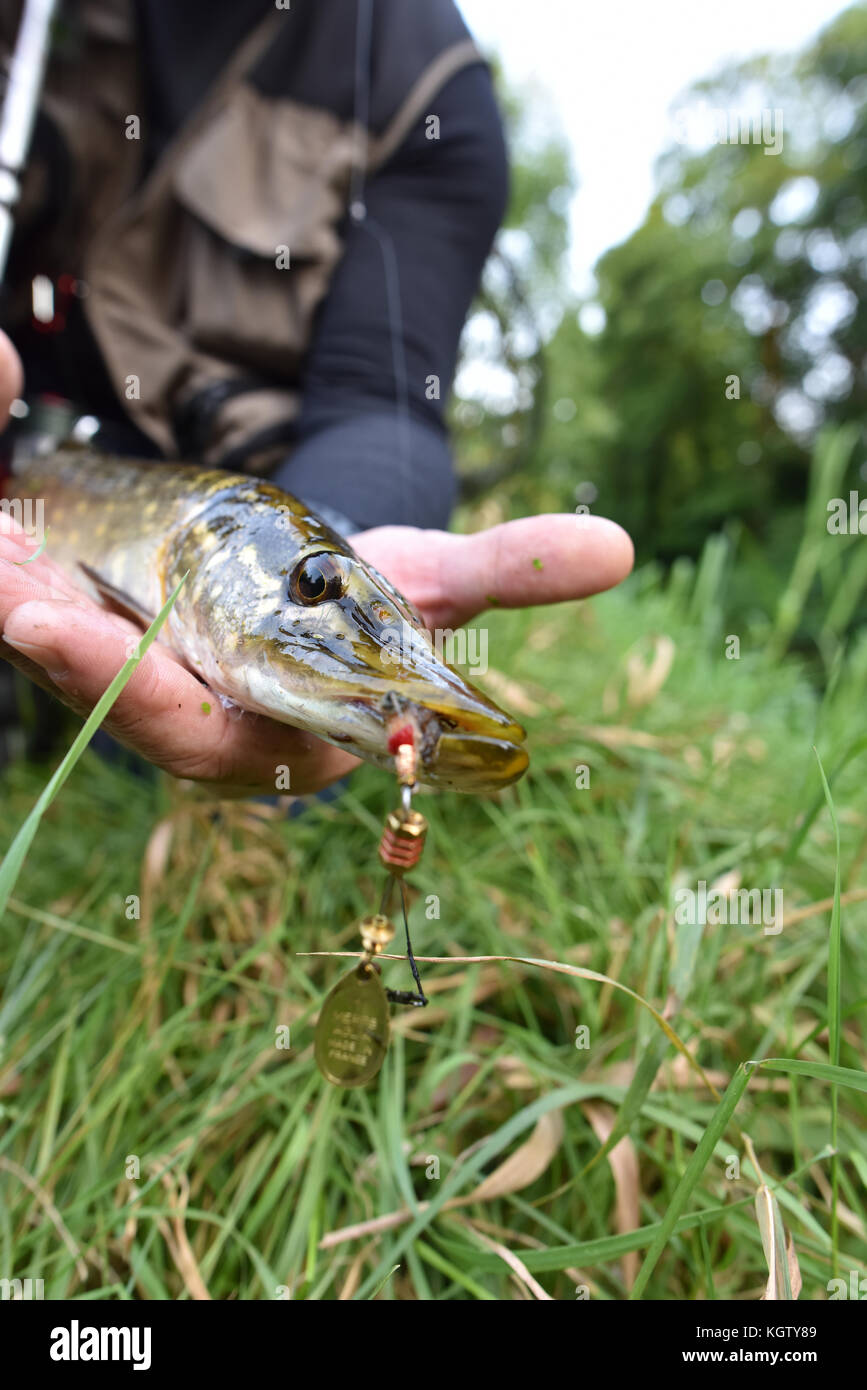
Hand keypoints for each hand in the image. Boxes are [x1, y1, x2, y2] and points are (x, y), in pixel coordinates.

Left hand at [0, 513, 632, 794]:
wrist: (322, 604)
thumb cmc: (379, 613)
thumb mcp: (434, 583)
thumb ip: (513, 572)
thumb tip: (621, 545)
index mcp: (277, 739)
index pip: (205, 736)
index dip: (142, 697)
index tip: (71, 634)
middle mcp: (201, 727)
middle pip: (116, 707)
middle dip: (57, 658)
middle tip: (6, 593)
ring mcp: (150, 691)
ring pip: (71, 668)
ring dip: (20, 613)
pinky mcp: (112, 651)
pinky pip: (53, 629)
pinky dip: (21, 586)